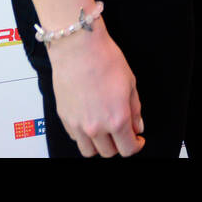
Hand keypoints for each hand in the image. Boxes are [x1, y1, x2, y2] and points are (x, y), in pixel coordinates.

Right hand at [48, 22, 143, 156]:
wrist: (78, 48)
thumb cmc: (104, 60)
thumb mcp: (130, 83)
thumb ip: (135, 109)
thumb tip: (137, 125)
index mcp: (117, 119)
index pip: (128, 148)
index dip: (136, 145)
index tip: (137, 139)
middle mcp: (96, 127)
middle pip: (109, 153)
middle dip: (119, 145)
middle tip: (123, 132)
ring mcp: (77, 125)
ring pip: (89, 151)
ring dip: (100, 145)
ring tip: (106, 131)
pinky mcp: (64, 119)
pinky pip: (75, 138)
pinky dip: (84, 136)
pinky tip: (90, 121)